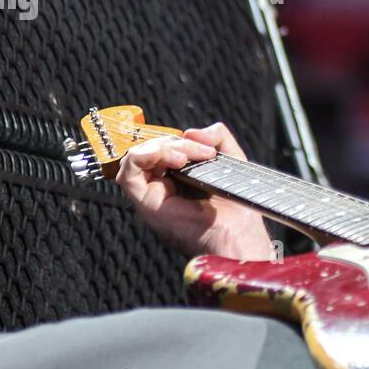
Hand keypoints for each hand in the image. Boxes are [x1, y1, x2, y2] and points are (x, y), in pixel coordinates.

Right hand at [115, 123, 275, 260]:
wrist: (239, 236)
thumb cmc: (239, 209)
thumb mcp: (232, 161)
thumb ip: (217, 138)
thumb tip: (191, 132)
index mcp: (179, 181)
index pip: (162, 149)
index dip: (177, 140)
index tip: (205, 146)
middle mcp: (162, 189)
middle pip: (149, 151)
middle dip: (175, 142)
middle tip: (203, 152)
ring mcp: (153, 197)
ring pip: (137, 158)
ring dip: (162, 147)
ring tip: (187, 157)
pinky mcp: (147, 204)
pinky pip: (129, 173)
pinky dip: (147, 156)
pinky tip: (176, 159)